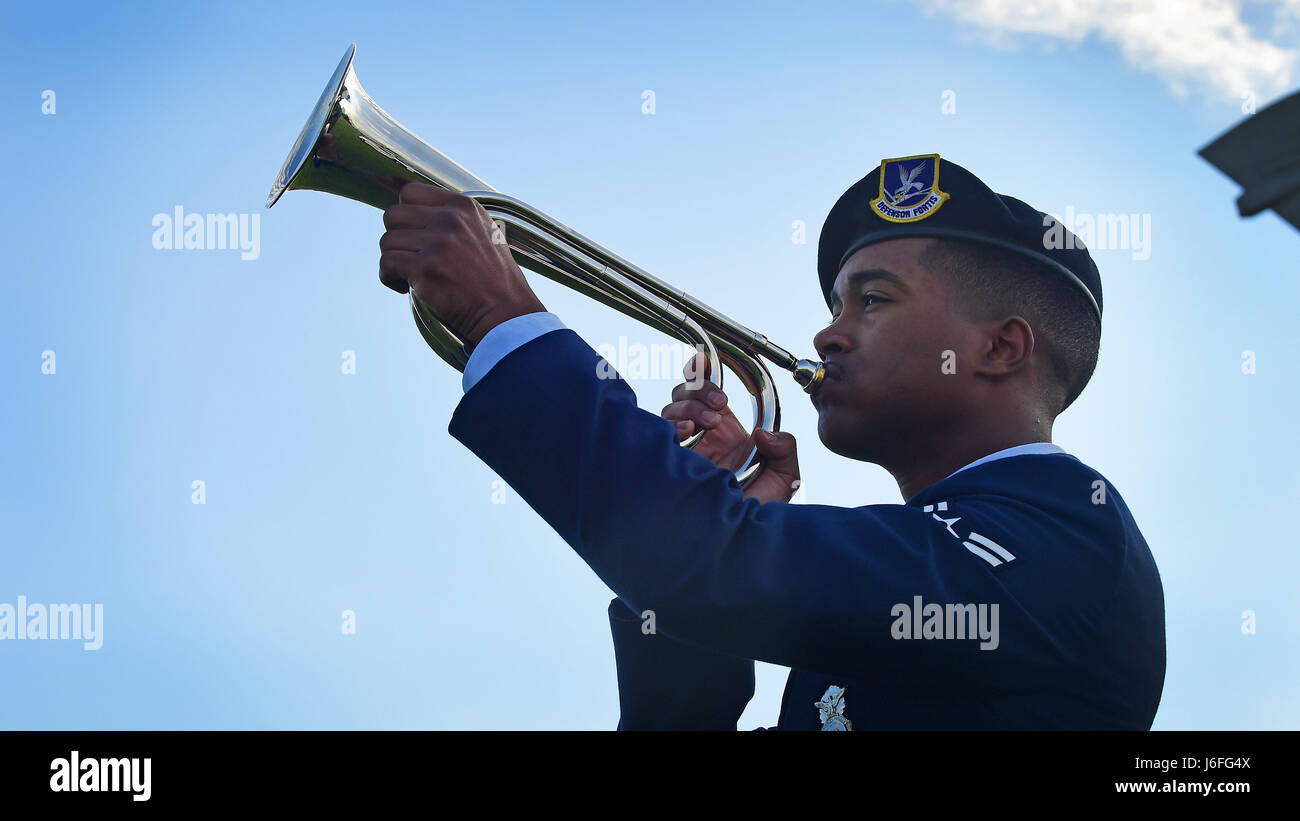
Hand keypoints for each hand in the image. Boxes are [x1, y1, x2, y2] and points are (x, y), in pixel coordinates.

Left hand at [379, 182, 545, 350]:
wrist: (505, 312)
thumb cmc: (492, 279)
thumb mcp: (482, 233)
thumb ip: (452, 219)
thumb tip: (412, 211)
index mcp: (463, 206)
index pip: (409, 192)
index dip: (404, 215)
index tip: (413, 235)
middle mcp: (451, 219)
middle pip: (392, 215)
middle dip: (395, 238)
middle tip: (410, 257)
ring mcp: (438, 244)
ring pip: (386, 241)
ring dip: (392, 260)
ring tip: (410, 276)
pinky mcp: (426, 269)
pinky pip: (386, 264)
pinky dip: (388, 278)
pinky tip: (405, 287)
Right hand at [661, 352, 800, 503]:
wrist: (735, 544)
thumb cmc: (756, 517)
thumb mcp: (783, 479)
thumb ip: (785, 450)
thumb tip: (762, 434)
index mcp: (726, 434)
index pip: (708, 393)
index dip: (701, 372)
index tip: (704, 362)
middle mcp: (703, 437)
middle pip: (685, 394)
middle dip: (700, 390)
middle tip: (721, 405)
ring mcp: (684, 448)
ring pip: (672, 409)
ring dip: (690, 407)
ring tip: (708, 424)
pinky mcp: (670, 461)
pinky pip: (660, 432)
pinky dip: (673, 424)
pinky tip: (688, 433)